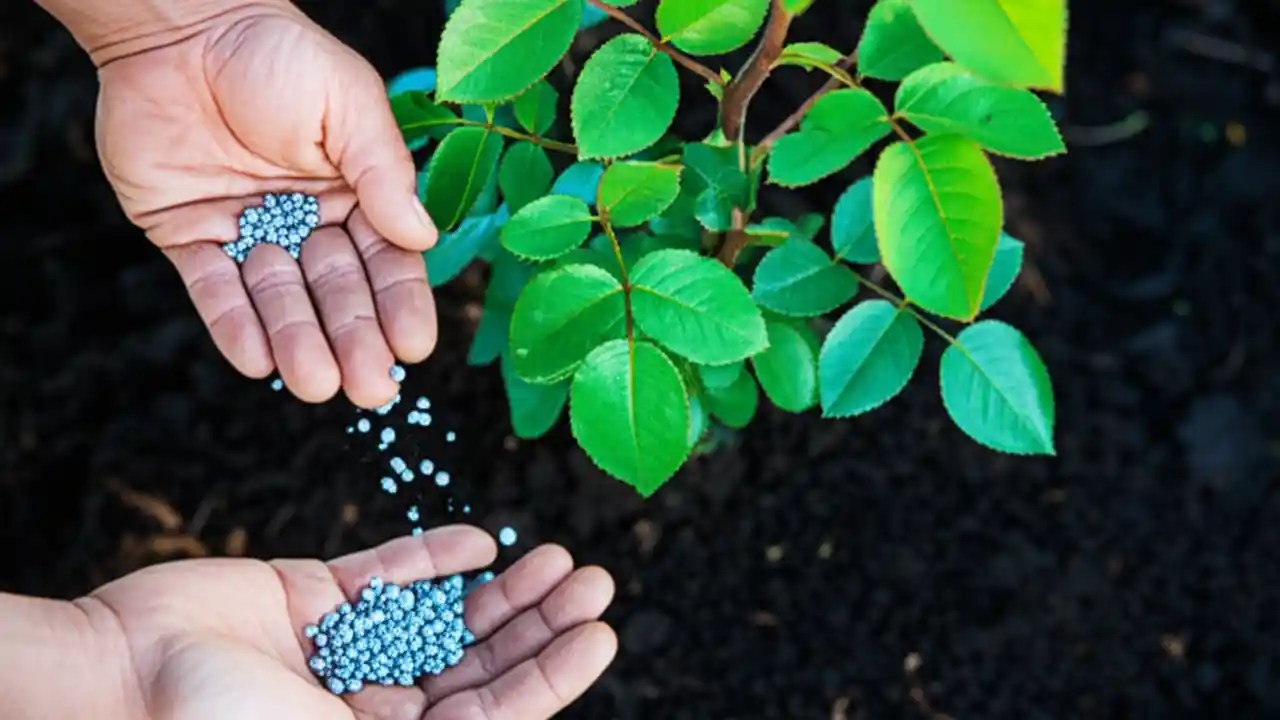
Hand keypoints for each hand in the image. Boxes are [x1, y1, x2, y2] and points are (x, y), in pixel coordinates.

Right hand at [84, 526, 616, 719]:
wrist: (123, 667)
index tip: (600, 632)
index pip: (492, 715)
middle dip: (540, 624)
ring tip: (557, 556)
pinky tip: (479, 541)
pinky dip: (435, 557)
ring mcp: (346, 647)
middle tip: (595, 579)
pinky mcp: (314, 595)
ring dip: (504, 590)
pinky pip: (390, 573)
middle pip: (480, 664)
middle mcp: (374, 703)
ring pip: (447, 618)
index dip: (552, 676)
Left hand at [93, 1, 437, 406]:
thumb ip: (383, 172)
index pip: (386, 262)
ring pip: (278, 298)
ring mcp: (247, 230)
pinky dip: (233, 324)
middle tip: (370, 389)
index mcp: (354, 194)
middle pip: (336, 292)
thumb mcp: (348, 104)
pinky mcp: (188, 234)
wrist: (179, 28)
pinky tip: (255, 360)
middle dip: (353, 339)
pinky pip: (213, 288)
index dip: (400, 305)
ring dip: (297, 342)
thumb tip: (423, 238)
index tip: (414, 347)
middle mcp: (305, 220)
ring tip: (315, 383)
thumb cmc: (278, 54)